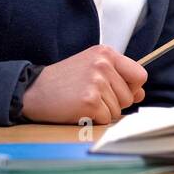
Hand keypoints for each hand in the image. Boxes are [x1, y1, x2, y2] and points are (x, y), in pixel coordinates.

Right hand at [22, 45, 147, 124]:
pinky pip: (105, 119)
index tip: (118, 91)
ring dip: (102, 112)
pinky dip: (93, 120)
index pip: (139, 75)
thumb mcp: (91, 69)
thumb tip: (140, 94)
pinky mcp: (89, 101)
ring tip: (82, 102)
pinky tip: (78, 110)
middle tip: (91, 97)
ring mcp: (96, 82)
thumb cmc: (62, 81)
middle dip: (114, 103)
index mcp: (106, 53)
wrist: (32, 90)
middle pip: (129, 96)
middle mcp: (103, 65)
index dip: (132, 88)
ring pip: (117, 109)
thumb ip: (118, 78)